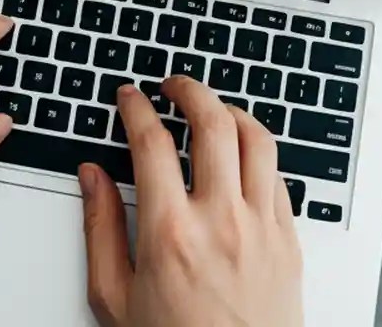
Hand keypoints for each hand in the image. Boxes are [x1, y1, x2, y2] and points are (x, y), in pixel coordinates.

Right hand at [79, 78, 302, 326]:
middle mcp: (221, 220)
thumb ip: (100, 228)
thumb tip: (92, 177)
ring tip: (212, 108)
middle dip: (189, 90)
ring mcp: (262, 226)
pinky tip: (242, 155)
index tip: (129, 98)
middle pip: (213, 123)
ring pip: (257, 139)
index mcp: (170, 233)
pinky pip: (278, 175)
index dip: (135, 108)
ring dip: (232, 111)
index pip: (151, 142)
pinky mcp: (289, 238)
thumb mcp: (115, 297)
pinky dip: (258, 152)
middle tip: (172, 85)